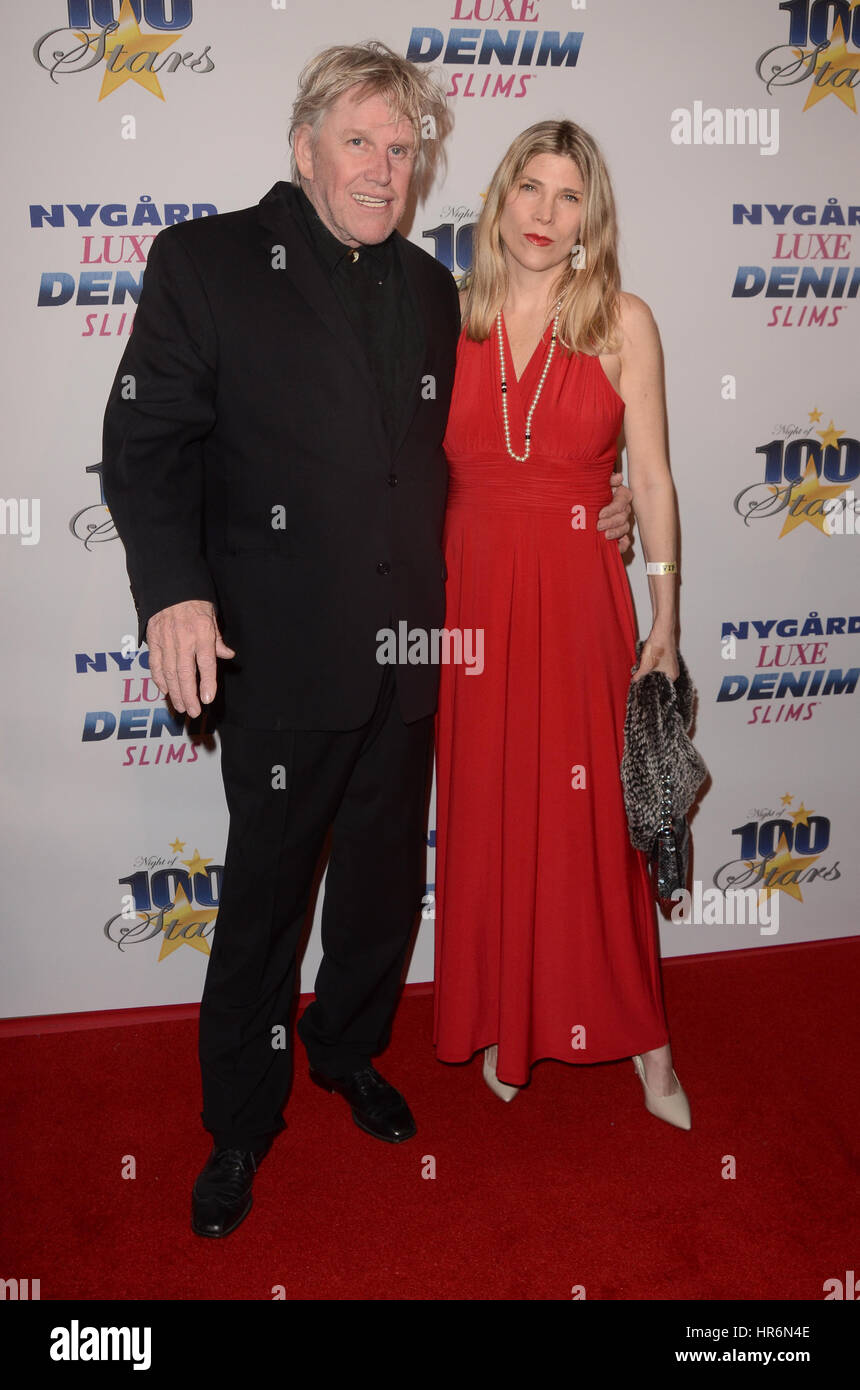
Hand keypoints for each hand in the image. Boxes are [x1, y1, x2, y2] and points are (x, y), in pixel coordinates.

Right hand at [146, 599, 235, 717]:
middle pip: (185, 673)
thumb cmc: (194, 602)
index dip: (207, 683)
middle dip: (189, 695)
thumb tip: (228, 656)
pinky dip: (159, 679)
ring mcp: (166, 640)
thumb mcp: (211, 617)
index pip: (205, 663)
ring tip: (181, 706)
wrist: (169, 586)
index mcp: (201, 633)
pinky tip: (165, 691)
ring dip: (175, 692)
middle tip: (194, 711)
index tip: (207, 699)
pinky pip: (155, 664)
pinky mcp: (153, 640)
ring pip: (169, 672)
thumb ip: (217, 640)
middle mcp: (183, 639)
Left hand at [597, 471, 632, 552]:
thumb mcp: (599, 483)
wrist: (586, 503)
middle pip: (623, 517)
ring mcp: (622, 522)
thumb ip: (608, 479)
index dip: (612, 509)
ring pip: (624, 528)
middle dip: (611, 522)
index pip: (621, 502)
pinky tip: (616, 546)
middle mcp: (624, 509)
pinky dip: (622, 545)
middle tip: (599, 525)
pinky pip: (625, 541)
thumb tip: (618, 478)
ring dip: (616, 533)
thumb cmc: (595, 492)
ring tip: (605, 535)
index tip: (600, 514)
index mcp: (621, 495)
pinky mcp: (619, 534)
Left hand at [631, 627, 677, 682]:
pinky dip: (653, 663)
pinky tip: (647, 661)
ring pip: (659, 670)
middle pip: (660, 678)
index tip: (644, 688)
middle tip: (642, 679)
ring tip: (644, 669)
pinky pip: (659, 663)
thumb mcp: (646, 665)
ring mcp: (671, 662)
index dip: (651, 686)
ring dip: (651, 670)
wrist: (661, 631)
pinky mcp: (667, 655)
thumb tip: (634, 680)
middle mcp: (674, 670)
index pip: (662, 687)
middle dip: (650, 678)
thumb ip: (639, 675)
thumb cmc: (658, 647)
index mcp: (672, 676)